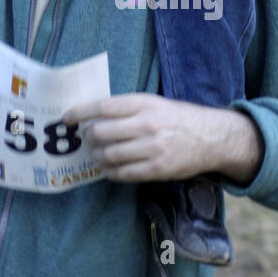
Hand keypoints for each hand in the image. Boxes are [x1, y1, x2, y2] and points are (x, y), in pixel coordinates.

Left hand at [61, 93, 262, 184]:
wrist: (212, 137)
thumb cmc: (179, 118)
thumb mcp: (155, 103)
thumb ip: (127, 108)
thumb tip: (93, 116)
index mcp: (144, 103)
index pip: (103, 107)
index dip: (79, 112)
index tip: (66, 117)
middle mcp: (147, 125)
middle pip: (101, 132)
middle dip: (88, 136)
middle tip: (86, 138)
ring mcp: (152, 148)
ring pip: (109, 154)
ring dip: (97, 155)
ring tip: (97, 153)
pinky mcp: (157, 169)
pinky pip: (122, 173)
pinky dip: (110, 171)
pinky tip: (109, 167)